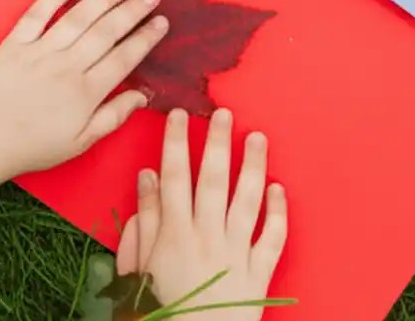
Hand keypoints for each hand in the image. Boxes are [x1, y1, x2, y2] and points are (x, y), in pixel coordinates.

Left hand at [0, 0, 169, 178]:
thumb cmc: (34, 145)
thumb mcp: (80, 142)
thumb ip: (113, 116)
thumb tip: (142, 95)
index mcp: (85, 93)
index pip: (124, 58)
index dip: (145, 38)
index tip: (161, 22)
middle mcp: (66, 67)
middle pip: (106, 32)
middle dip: (132, 10)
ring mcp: (40, 51)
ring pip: (79, 18)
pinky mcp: (16, 42)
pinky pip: (39, 12)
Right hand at [116, 109, 287, 320]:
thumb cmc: (160, 311)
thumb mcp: (136, 268)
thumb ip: (143, 221)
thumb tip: (148, 178)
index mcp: (174, 235)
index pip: (175, 176)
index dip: (177, 143)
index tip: (179, 116)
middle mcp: (208, 237)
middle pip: (213, 180)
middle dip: (217, 143)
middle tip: (223, 112)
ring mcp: (237, 254)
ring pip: (247, 201)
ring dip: (252, 166)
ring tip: (256, 137)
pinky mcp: (258, 273)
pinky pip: (273, 238)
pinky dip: (278, 212)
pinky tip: (278, 188)